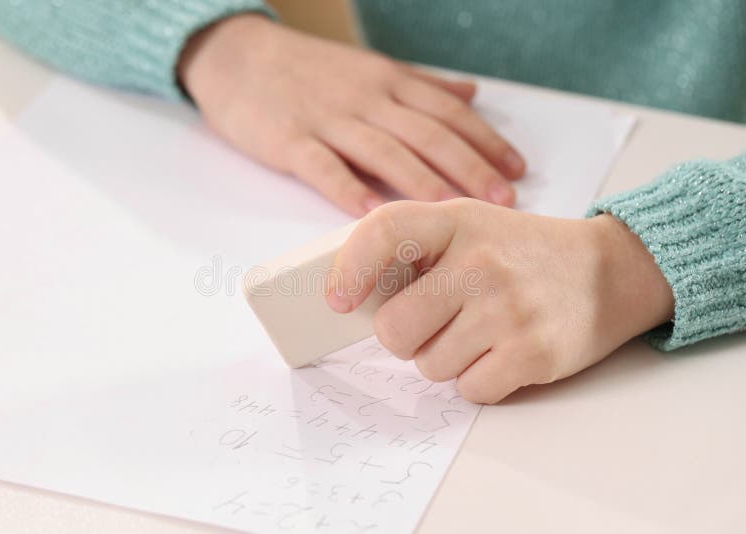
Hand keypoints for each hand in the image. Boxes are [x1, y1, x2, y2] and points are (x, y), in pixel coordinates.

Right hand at [178, 15, 524, 216]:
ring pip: (384, 150)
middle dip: (469, 166)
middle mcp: (366, 99)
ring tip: (454, 210)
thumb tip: (471, 94)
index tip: (517, 170)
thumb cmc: (308, 69)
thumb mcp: (371, 68)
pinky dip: (350, 190)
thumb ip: (422, 84)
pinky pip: (325, 168)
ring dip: (422, 181)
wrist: (238, 55)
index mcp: (388, 81)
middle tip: (503, 199)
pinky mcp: (290, 141)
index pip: (448, 112)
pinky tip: (375, 214)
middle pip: (427, 133)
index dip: (486, 140)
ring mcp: (328, 119)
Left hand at [325, 199, 673, 402]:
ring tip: (480, 331)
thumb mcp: (471, 227)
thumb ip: (415, 248)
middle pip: (393, 329)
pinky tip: (503, 351)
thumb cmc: (522, 253)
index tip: (337, 300)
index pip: (385, 231)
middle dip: (405, 337)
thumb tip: (349, 292)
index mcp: (457, 221)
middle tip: (434, 323)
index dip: (349, 268)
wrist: (611, 270)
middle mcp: (481, 262)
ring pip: (429, 366)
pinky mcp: (533, 353)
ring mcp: (508, 309)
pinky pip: (468, 389)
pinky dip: (479, 380)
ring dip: (445, 359)